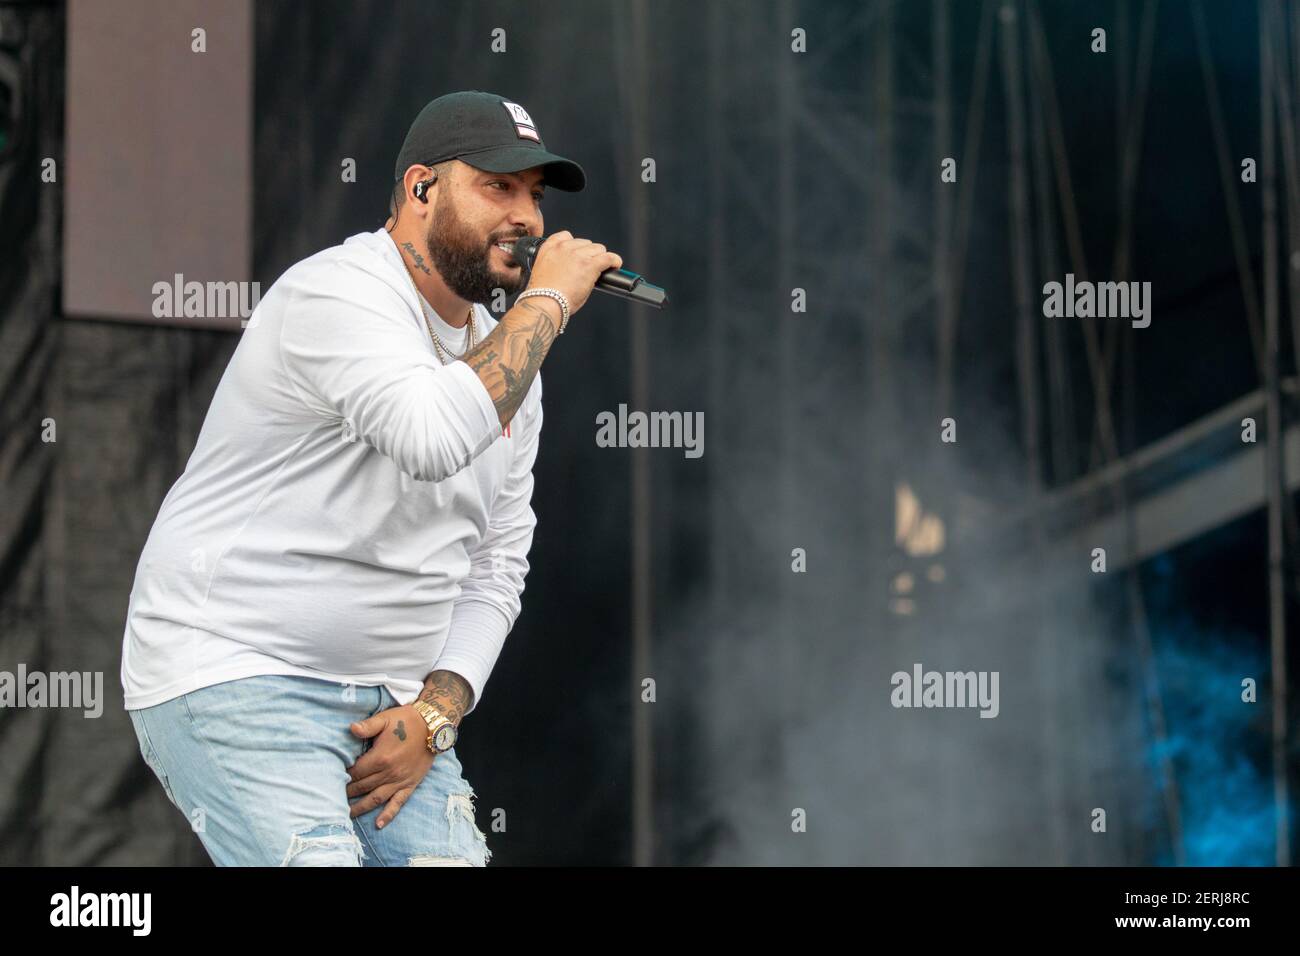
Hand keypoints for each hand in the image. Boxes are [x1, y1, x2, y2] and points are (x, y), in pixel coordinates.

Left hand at [345, 705, 434, 827]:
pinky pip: (398, 802)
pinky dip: (388, 814)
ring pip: (376, 798)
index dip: (343, 776)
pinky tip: (379, 824)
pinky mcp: (410, 784)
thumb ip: (367, 726)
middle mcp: (389, 773)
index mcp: (380, 757)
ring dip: (361, 808)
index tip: (332, 779)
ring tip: (346, 815)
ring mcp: (400, 781)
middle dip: (347, 792)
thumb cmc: (406, 720)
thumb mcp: (385, 719)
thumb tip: (350, 728)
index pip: (356, 772)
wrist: (432, 726)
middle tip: (333, 797)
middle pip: (363, 787)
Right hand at [524, 230, 623, 316]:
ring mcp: (578, 255)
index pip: (566, 236)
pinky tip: (616, 265)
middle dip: (588, 254)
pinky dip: (614, 261)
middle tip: (588, 269)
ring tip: (599, 269)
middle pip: (585, 243)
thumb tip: (572, 268)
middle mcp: (564, 248)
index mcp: (549, 248)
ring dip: (600, 258)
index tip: (579, 255)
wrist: (545, 302)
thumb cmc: (544, 295)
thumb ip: (557, 263)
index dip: (576, 246)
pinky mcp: (590, 264)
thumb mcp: (543, 271)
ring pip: (598, 249)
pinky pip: (609, 257)